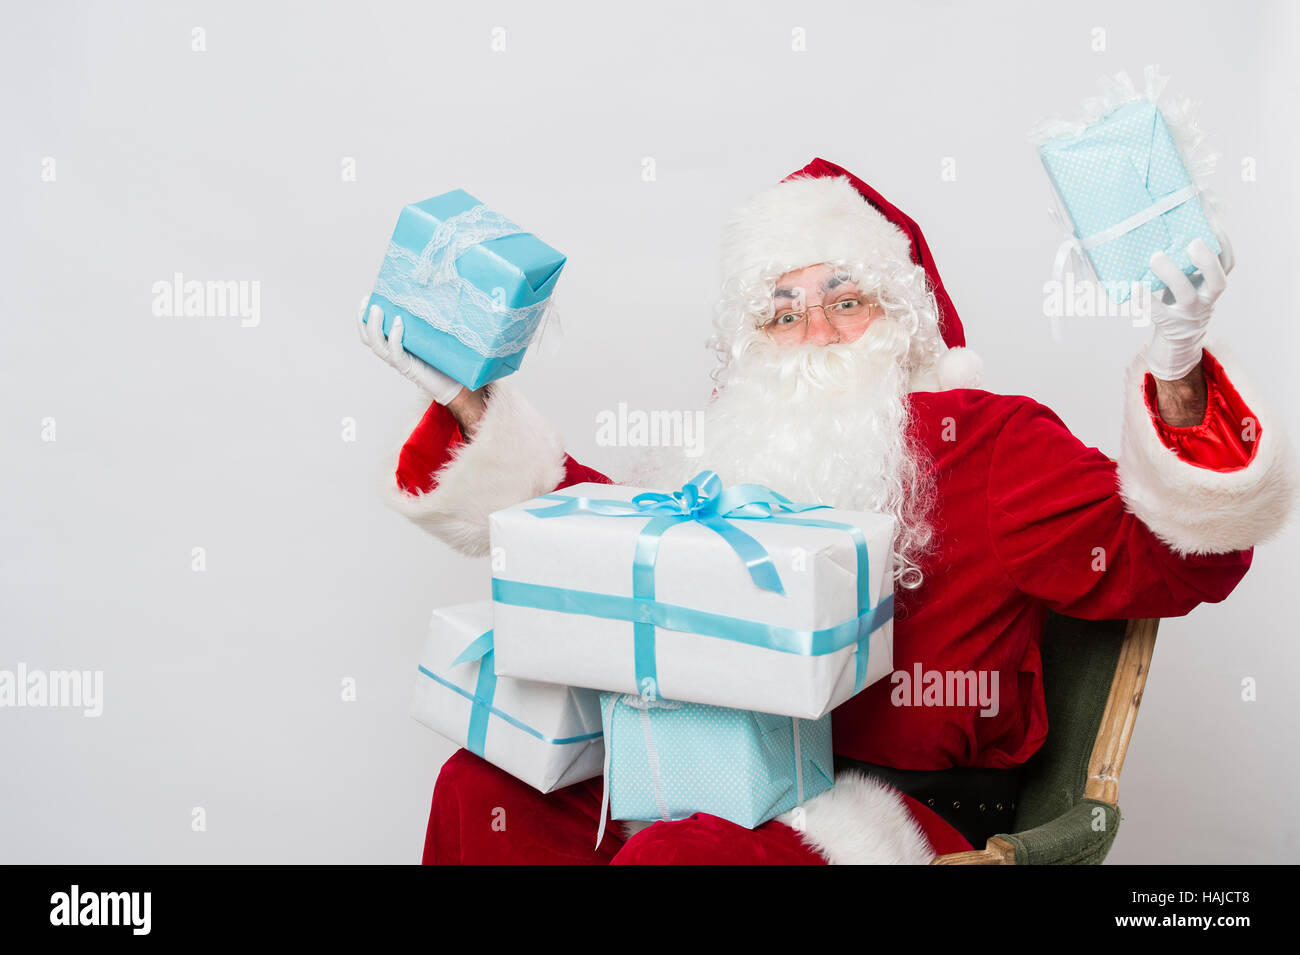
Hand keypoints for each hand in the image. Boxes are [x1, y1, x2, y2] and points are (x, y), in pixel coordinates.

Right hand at [358, 303, 463, 404]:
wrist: (453, 383)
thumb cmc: (444, 358)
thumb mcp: (429, 334)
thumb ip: (422, 320)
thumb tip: (424, 293)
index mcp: (393, 346)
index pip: (370, 332)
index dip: (364, 315)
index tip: (368, 296)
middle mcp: (392, 354)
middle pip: (368, 338)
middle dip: (364, 318)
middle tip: (369, 301)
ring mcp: (398, 362)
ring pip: (378, 346)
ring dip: (374, 326)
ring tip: (378, 309)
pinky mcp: (408, 368)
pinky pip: (396, 353)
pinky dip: (394, 336)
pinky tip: (398, 321)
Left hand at [1146, 231, 1233, 380]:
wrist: (1176, 346)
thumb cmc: (1178, 305)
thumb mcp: (1188, 284)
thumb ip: (1185, 264)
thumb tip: (1166, 228)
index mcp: (1211, 286)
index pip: (1227, 264)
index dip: (1223, 243)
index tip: (1212, 222)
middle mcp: (1206, 300)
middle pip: (1216, 280)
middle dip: (1207, 261)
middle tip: (1192, 242)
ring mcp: (1188, 315)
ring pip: (1187, 295)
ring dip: (1172, 275)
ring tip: (1156, 257)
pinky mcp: (1169, 326)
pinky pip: (1158, 313)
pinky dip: (1146, 300)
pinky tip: (1135, 286)